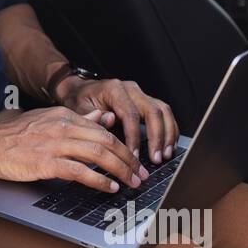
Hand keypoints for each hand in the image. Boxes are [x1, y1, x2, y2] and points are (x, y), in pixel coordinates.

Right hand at [0, 106, 147, 191]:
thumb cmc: (14, 135)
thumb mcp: (48, 119)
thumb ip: (79, 118)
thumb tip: (106, 116)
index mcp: (65, 116)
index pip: (104, 130)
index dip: (124, 147)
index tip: (135, 161)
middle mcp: (63, 127)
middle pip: (107, 142)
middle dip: (128, 160)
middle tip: (140, 175)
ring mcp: (54, 144)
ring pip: (98, 155)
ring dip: (120, 170)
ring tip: (130, 183)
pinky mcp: (46, 162)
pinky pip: (80, 171)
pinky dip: (99, 180)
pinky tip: (108, 187)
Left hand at [57, 77, 179, 164]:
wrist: (79, 89)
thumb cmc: (78, 100)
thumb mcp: (78, 109)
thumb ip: (92, 117)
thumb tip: (111, 120)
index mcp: (114, 89)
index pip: (130, 114)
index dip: (134, 137)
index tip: (134, 156)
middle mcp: (131, 89)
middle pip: (153, 111)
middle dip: (157, 137)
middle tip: (156, 158)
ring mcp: (140, 94)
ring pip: (163, 111)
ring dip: (167, 134)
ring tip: (166, 154)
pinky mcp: (146, 101)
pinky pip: (164, 113)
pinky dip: (169, 129)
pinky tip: (168, 146)